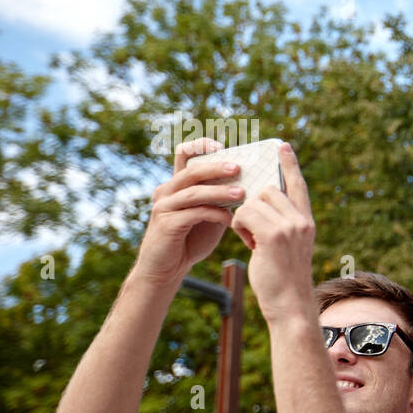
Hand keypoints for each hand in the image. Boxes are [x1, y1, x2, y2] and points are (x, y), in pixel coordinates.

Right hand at [133, 138, 237, 286]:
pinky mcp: (166, 224)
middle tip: (239, 167)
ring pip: (193, 192)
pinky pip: (193, 214)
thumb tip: (248, 184)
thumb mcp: (208, 214)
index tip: (220, 144)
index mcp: (176, 184)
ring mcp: (164, 206)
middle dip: (216, 167)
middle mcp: (166, 191)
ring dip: (219, 191)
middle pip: (191, 170)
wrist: (167, 268)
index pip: (183, 154)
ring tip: (241, 193)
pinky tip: (230, 220)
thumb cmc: (190, 240)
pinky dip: (214, 214)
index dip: (199, 145)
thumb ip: (220, 199)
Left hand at [230, 143, 315, 323]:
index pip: (297, 185)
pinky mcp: (273, 234)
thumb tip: (260, 203)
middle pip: (267, 190)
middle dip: (253, 207)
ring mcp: (290, 226)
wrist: (289, 304)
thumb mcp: (286, 247)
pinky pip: (244, 214)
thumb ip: (280, 224)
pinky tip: (250, 246)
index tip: (282, 146)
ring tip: (253, 243)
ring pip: (252, 202)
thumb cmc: (282, 279)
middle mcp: (302, 220)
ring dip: (245, 219)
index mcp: (306, 221)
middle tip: (255, 233)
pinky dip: (240, 228)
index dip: (290, 165)